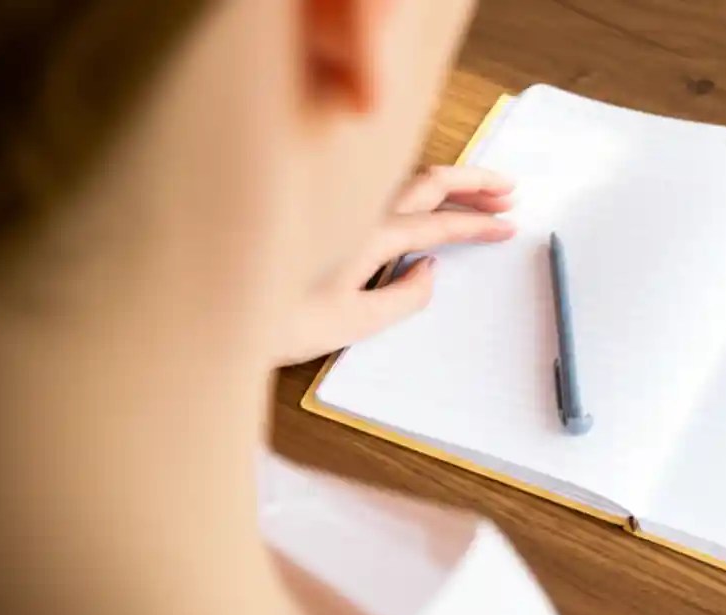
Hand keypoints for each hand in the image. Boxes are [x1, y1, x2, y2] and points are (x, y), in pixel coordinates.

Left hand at [278, 166, 515, 364]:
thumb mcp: (352, 322)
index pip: (439, 224)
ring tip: (477, 192)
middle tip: (509, 191)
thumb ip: (402, 297)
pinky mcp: (324, 215)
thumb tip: (428, 270)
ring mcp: (339, 207)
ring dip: (447, 183)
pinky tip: (422, 205)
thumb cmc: (276, 320)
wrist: (215, 308)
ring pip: (404, 180)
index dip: (478, 225)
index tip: (510, 226)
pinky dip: (417, 191)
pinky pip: (383, 191)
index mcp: (370, 235)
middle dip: (473, 184)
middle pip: (428, 182)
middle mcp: (356, 210)